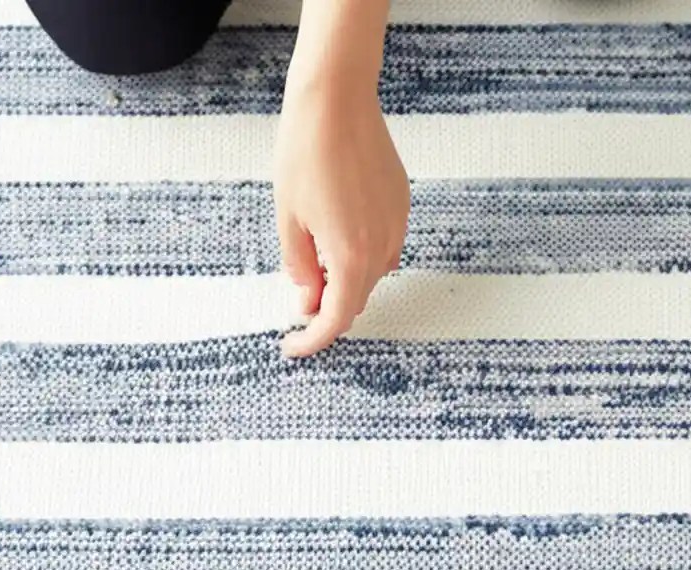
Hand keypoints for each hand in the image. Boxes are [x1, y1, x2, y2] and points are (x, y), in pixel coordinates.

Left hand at [274, 0, 407, 357]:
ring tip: (313, 262)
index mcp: (351, 256)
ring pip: (372, 273)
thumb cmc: (305, 155)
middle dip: (327, 308)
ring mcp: (397, 224)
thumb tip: (308, 298)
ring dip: (345, 280)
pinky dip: (360, 254)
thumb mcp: (289, 220)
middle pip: (357, 299)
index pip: (336, 319)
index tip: (293, 346)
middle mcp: (383, 246)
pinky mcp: (401, 203)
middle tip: (297, 302)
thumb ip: (301, 267)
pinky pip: (383, 244)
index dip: (313, 340)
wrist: (337, 101)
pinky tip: (335, 234)